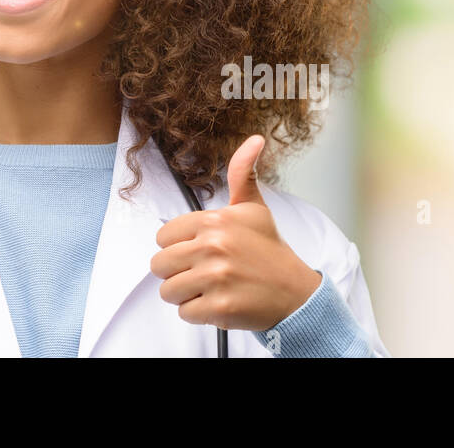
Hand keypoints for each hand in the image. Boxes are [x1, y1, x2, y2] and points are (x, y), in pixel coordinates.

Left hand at [150, 135, 321, 330]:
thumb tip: (254, 139)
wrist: (294, 292)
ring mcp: (215, 278)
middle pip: (159, 265)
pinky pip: (184, 313)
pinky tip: (218, 302)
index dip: (178, 246)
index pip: (163, 237)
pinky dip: (198, 313)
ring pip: (168, 291)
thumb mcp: (254, 208)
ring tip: (211, 288)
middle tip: (203, 272)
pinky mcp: (218, 307)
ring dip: (186, 294)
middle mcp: (213, 247)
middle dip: (177, 272)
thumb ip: (243, 174)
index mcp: (215, 221)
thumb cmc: (269, 251)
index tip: (199, 250)